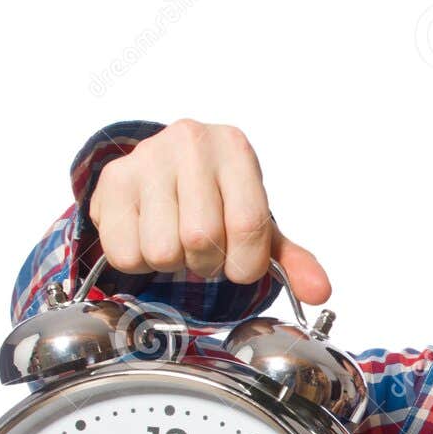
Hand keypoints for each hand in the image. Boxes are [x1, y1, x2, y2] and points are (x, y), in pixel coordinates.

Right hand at [89, 119, 330, 303]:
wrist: (164, 170)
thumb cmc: (217, 199)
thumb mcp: (258, 224)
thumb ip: (292, 260)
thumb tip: (320, 292)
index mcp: (235, 149)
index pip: (248, 225)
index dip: (244, 262)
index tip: (239, 265)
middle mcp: (190, 142)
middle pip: (201, 239)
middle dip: (207, 264)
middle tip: (205, 252)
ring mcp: (146, 158)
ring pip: (162, 250)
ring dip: (173, 264)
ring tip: (176, 240)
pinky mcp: (112, 181)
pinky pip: (126, 253)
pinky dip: (140, 261)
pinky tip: (148, 236)